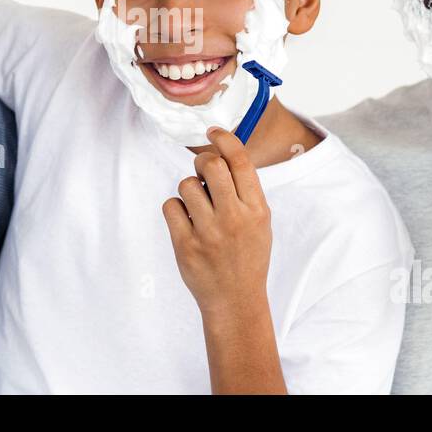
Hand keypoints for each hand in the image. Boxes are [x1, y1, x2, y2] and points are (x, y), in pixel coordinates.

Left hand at [162, 127, 272, 318]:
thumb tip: (221, 152)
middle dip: (204, 162)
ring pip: (187, 184)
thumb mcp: (260, 222)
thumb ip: (245, 190)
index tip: (213, 131)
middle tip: (204, 171)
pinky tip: (186, 222)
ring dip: (189, 189)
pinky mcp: (185, 245)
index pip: (240, 161)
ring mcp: (208, 232)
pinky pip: (171, 206)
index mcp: (256, 210)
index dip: (225, 139)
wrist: (235, 300)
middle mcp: (234, 218)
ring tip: (198, 207)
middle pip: (212, 165)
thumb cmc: (247, 255)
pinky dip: (176, 209)